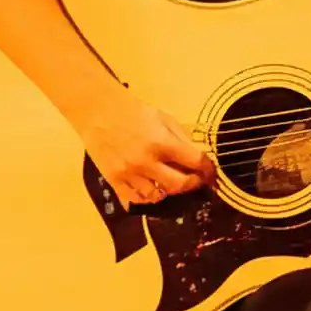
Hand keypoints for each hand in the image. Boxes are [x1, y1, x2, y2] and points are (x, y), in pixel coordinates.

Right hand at [72, 88, 216, 205]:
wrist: (99, 112)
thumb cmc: (134, 112)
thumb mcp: (165, 118)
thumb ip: (182, 138)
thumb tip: (198, 157)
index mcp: (162, 142)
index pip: (195, 162)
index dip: (208, 169)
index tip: (211, 173)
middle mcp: (146, 161)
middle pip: (179, 185)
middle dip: (192, 183)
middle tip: (194, 179)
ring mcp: (129, 173)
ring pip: (158, 195)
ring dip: (169, 191)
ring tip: (171, 183)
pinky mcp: (114, 180)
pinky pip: (135, 199)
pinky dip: (147, 197)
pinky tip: (152, 188)